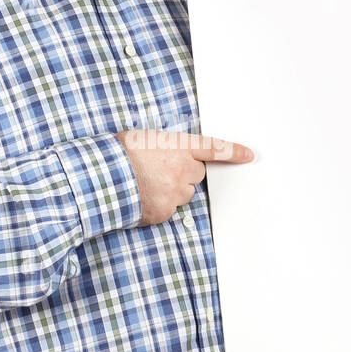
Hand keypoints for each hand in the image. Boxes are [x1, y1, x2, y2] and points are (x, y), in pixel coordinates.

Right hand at [116, 130, 254, 225]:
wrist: (101, 176)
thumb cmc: (119, 153)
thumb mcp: (146, 138)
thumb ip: (167, 148)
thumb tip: (171, 157)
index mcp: (179, 147)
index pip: (215, 149)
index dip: (234, 152)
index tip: (249, 155)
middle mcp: (182, 170)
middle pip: (196, 175)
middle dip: (183, 173)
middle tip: (159, 170)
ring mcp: (174, 194)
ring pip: (183, 194)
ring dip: (171, 190)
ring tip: (146, 183)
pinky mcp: (164, 212)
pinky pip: (168, 209)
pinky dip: (157, 205)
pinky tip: (140, 197)